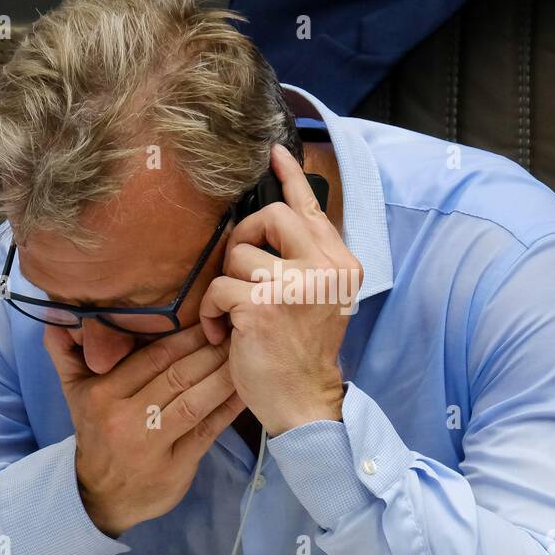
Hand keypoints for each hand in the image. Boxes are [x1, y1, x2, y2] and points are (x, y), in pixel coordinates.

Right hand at [43, 323, 245, 536]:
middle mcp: (126, 418)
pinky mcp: (176, 466)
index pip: (152, 356)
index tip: (209, 318)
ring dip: (223, 375)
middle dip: (210, 350)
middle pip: (177, 375)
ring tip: (243, 354)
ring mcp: (152, 445)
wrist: (100, 495)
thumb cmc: (95, 433)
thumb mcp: (73, 393)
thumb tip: (57, 315)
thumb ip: (66, 352)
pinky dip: (229, 409)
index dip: (185, 335)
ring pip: (195, 401)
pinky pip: (208, 430)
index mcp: (103, 394)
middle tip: (235, 330)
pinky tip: (245, 391)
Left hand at [199, 143, 361, 435]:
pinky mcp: (264, 306)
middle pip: (271, 217)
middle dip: (243, 239)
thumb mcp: (319, 299)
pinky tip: (223, 332)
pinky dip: (213, 313)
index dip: (290, 177)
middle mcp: (326, 269)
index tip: (274, 152)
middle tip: (239, 271)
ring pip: (238, 254)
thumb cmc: (302, 352)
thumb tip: (272, 217)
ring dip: (226, 284)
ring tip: (235, 314)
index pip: (312, 209)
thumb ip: (306, 259)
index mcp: (341, 264)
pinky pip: (219, 288)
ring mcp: (296, 286)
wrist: (304, 402)